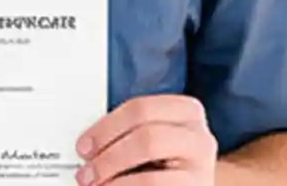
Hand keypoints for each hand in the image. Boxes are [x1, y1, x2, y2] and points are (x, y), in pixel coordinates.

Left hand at [74, 94, 216, 184]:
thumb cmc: (165, 161)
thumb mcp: (151, 137)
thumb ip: (127, 134)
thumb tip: (88, 147)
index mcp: (186, 111)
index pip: (141, 109)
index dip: (107, 127)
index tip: (83, 146)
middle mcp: (199, 137)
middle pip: (146, 138)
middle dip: (109, 157)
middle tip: (86, 173)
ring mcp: (202, 169)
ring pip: (151, 174)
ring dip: (115, 180)